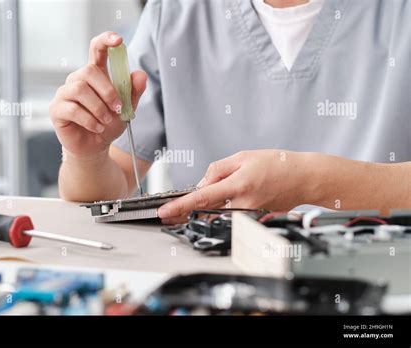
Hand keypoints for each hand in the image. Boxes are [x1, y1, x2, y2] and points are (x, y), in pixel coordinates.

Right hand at [49, 31, 146, 158]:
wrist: (95, 147)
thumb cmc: (108, 124)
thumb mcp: (126, 109)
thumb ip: (133, 92)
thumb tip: (140, 75)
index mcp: (95, 75)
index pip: (97, 49)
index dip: (106, 40)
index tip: (119, 40)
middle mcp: (77, 80)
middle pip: (88, 70)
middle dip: (107, 90)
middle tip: (117, 108)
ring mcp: (64, 93)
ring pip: (80, 89)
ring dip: (98, 107)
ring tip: (106, 120)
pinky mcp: (56, 109)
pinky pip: (72, 109)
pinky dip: (89, 119)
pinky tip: (97, 127)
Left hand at [157, 150, 311, 223]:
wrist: (303, 178)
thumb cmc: (277, 164)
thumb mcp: (243, 157)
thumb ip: (218, 169)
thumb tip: (202, 184)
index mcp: (238, 184)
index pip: (201, 198)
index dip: (180, 206)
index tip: (164, 211)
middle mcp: (243, 203)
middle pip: (206, 213)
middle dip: (186, 212)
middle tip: (170, 212)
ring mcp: (249, 215)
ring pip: (217, 218)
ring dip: (202, 213)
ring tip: (193, 208)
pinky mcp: (254, 220)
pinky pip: (230, 218)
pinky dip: (219, 212)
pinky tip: (219, 204)